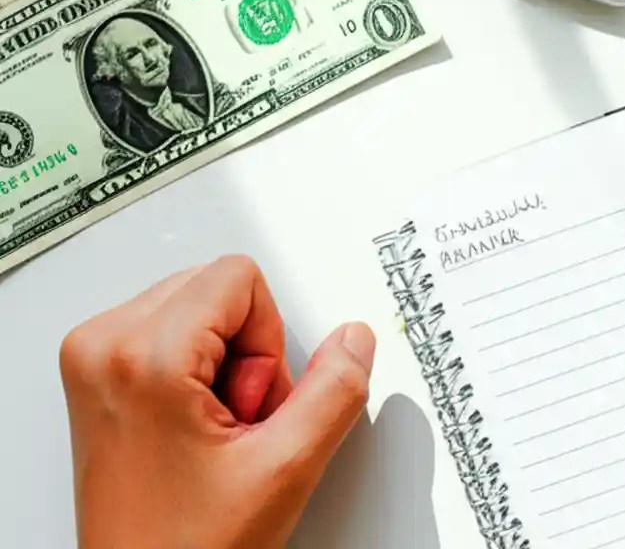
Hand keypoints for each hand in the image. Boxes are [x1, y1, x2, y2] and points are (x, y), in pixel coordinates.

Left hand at [59, 256, 375, 548]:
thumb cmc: (184, 547)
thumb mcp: (284, 468)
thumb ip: (334, 392)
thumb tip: (355, 341)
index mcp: (140, 356)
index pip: (238, 276)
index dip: (269, 339)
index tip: (252, 400)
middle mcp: (103, 346)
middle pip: (216, 289)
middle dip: (248, 353)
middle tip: (236, 422)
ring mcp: (95, 360)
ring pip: (198, 310)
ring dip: (227, 367)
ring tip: (216, 433)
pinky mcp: (100, 377)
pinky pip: (172, 335)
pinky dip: (200, 375)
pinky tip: (199, 430)